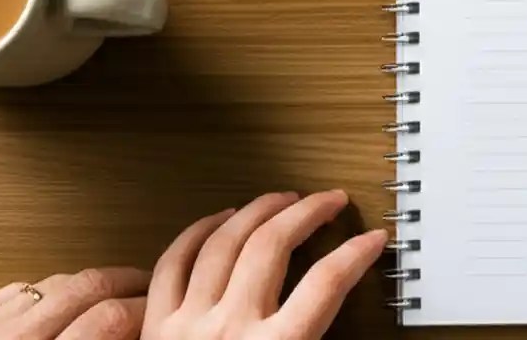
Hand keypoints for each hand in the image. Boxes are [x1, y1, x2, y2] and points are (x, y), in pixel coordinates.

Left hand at [0, 267, 150, 339]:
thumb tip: (127, 333)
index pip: (109, 319)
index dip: (144, 309)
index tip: (158, 312)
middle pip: (84, 289)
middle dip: (125, 283)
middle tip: (148, 290)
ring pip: (49, 284)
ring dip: (87, 283)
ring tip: (108, 293)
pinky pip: (10, 293)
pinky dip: (42, 291)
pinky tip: (56, 299)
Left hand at [142, 190, 387, 339]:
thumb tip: (337, 311)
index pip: (325, 285)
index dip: (354, 255)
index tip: (371, 240)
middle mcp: (231, 331)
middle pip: (273, 247)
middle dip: (307, 214)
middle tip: (328, 201)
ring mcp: (188, 323)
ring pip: (224, 242)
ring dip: (256, 211)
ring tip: (281, 199)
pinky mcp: (155, 326)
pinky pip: (174, 261)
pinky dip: (198, 231)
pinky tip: (218, 219)